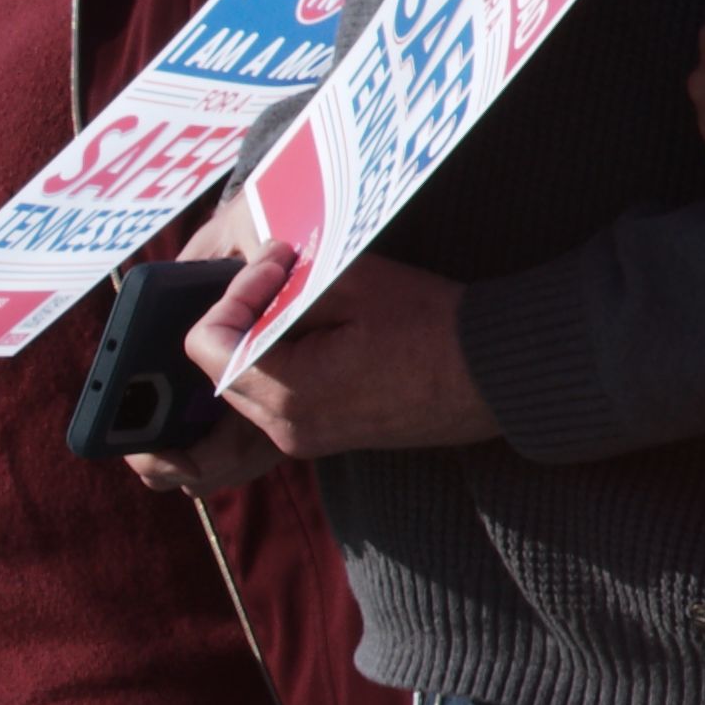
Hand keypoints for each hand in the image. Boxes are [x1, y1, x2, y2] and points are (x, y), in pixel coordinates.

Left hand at [192, 239, 497, 460]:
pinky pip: (277, 397)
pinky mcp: (323, 436)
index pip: (206, 346)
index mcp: (288, 393)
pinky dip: (282, 360)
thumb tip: (254, 272)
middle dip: (242, 314)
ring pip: (246, 383)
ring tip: (300, 297)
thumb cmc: (436, 327)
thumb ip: (288, 284)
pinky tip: (317, 327)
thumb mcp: (355, 285)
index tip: (273, 265)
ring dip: (260, 337)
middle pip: (220, 367)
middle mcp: (286, 428)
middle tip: (280, 273)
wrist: (498, 373)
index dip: (231, 295)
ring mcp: (304, 439)